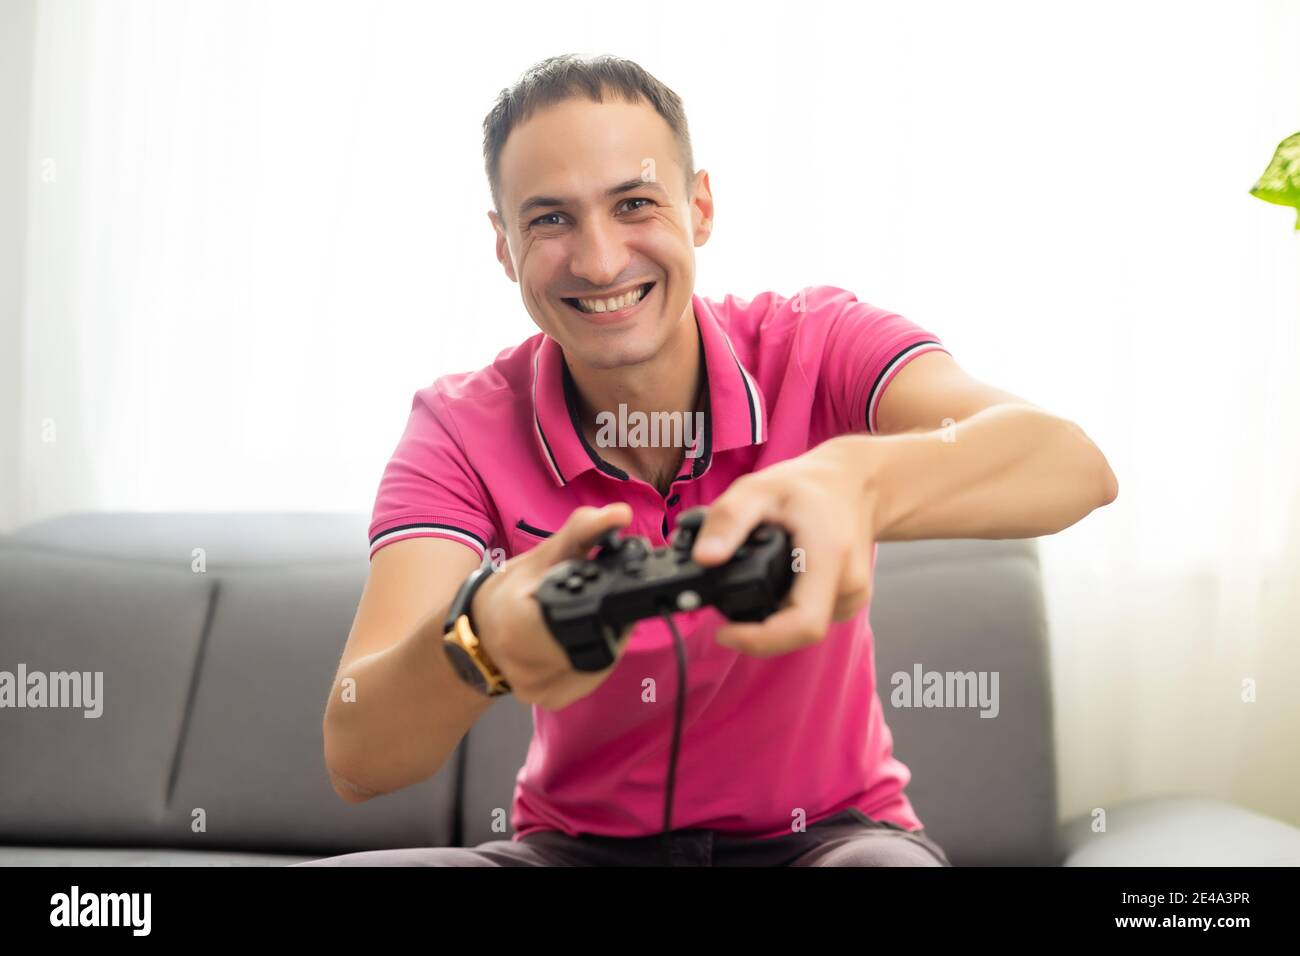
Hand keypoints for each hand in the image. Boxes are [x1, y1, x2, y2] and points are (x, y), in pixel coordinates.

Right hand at [470, 502, 635, 709]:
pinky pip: (594, 675)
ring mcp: (540, 691)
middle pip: (599, 641)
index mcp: (517, 628)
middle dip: (610, 617)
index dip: (606, 601)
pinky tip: (584, 637)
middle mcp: (527, 669)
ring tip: (590, 615)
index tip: (609, 585)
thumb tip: (620, 514)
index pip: (584, 619)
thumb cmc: (508, 592)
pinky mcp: (553, 701)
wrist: (478, 633)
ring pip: (602, 659)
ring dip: (607, 635)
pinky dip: (597, 653)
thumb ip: (582, 532)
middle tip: (602, 597)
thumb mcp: (543, 555)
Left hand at [691, 435, 879, 656]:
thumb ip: (728, 519)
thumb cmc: (809, 485)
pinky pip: (811, 616)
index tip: (724, 633)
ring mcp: (852, 594)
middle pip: (797, 632)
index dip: (761, 640)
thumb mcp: (760, 487)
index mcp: (830, 557)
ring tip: (755, 575)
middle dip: (757, 627)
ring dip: (771, 614)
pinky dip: (786, 606)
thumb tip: (703, 558)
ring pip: (801, 625)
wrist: (856, 483)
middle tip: (728, 598)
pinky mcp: (849, 599)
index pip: (803, 624)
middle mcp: (849, 582)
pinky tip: (778, 578)